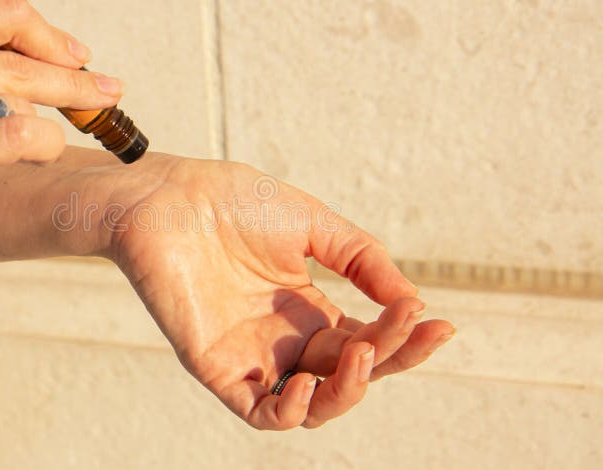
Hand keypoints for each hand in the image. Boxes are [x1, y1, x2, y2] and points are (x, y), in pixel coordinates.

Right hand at [0, 0, 122, 307]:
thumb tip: (50, 59)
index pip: (3, 10)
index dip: (50, 35)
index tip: (77, 57)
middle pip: (23, 58)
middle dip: (77, 80)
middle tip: (110, 93)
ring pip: (24, 101)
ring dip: (50, 124)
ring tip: (44, 143)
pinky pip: (19, 136)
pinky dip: (44, 144)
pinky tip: (43, 152)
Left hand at [107, 155, 454, 428]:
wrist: (169, 195)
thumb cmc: (234, 202)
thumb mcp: (314, 225)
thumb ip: (362, 260)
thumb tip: (413, 302)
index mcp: (308, 308)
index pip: (368, 340)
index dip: (404, 339)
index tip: (436, 321)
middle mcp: (285, 338)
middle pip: (350, 374)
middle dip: (388, 358)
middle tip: (408, 329)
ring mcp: (253, 354)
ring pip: (312, 404)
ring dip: (347, 391)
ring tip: (362, 354)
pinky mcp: (217, 365)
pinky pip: (258, 410)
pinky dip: (289, 412)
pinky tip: (307, 385)